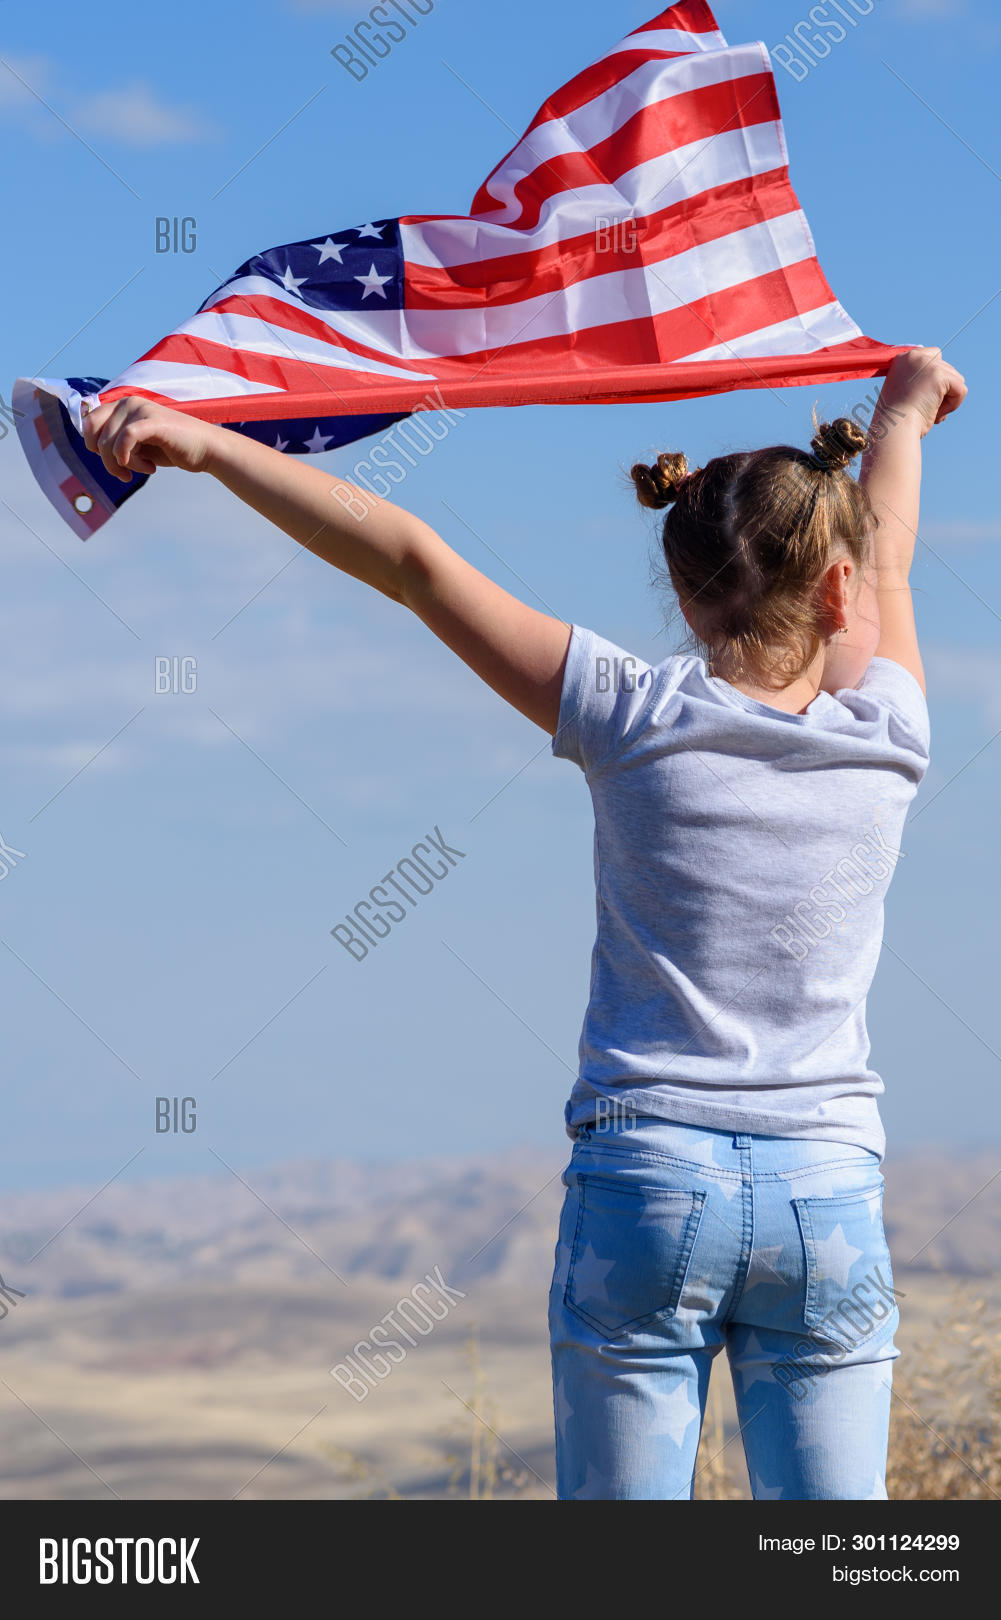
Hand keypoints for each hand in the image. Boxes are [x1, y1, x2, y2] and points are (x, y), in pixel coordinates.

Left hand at [81, 395, 217, 481]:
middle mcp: (128, 403)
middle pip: (96, 436)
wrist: (206, 450)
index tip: (115, 462)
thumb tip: (94, 447)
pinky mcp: (152, 421)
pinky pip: (126, 439)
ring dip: (125, 464)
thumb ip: (116, 441)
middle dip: (107, 461)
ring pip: (110, 442)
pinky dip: (130, 459)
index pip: (89, 424)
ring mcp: (140, 409)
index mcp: (123, 405)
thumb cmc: (172, 448)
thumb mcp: (138, 444)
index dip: (94, 447)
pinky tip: (149, 468)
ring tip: (147, 468)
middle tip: (125, 473)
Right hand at [875, 346, 967, 439]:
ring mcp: (928, 364)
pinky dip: (953, 405)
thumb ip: (919, 380)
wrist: (894, 428)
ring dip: (947, 400)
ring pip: (956, 380)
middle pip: (947, 368)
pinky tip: (936, 413)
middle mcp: (915, 356)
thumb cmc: (897, 419)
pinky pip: (961, 390)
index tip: (924, 396)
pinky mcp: (940, 375)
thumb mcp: (904, 392)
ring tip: (929, 411)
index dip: (936, 377)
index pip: (934, 354)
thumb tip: (944, 384)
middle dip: (942, 391)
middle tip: (925, 408)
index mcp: (903, 359)